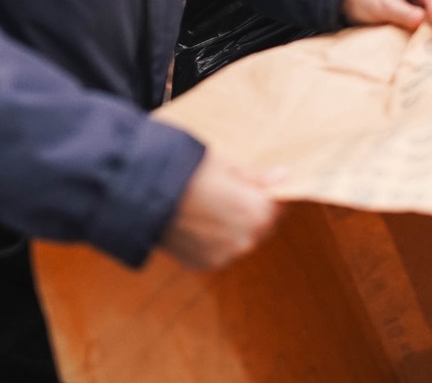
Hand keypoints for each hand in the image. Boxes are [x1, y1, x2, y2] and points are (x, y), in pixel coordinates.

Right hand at [159, 150, 283, 270]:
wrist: (147, 196)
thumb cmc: (189, 174)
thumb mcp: (228, 167)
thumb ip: (258, 178)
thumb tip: (284, 176)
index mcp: (258, 213)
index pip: (279, 206)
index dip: (271, 194)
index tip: (262, 187)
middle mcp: (246, 240)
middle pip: (263, 225)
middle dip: (255, 211)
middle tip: (236, 193)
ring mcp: (225, 256)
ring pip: (242, 239)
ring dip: (237, 226)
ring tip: (215, 206)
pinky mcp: (205, 265)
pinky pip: (222, 251)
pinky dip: (218, 239)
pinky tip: (203, 222)